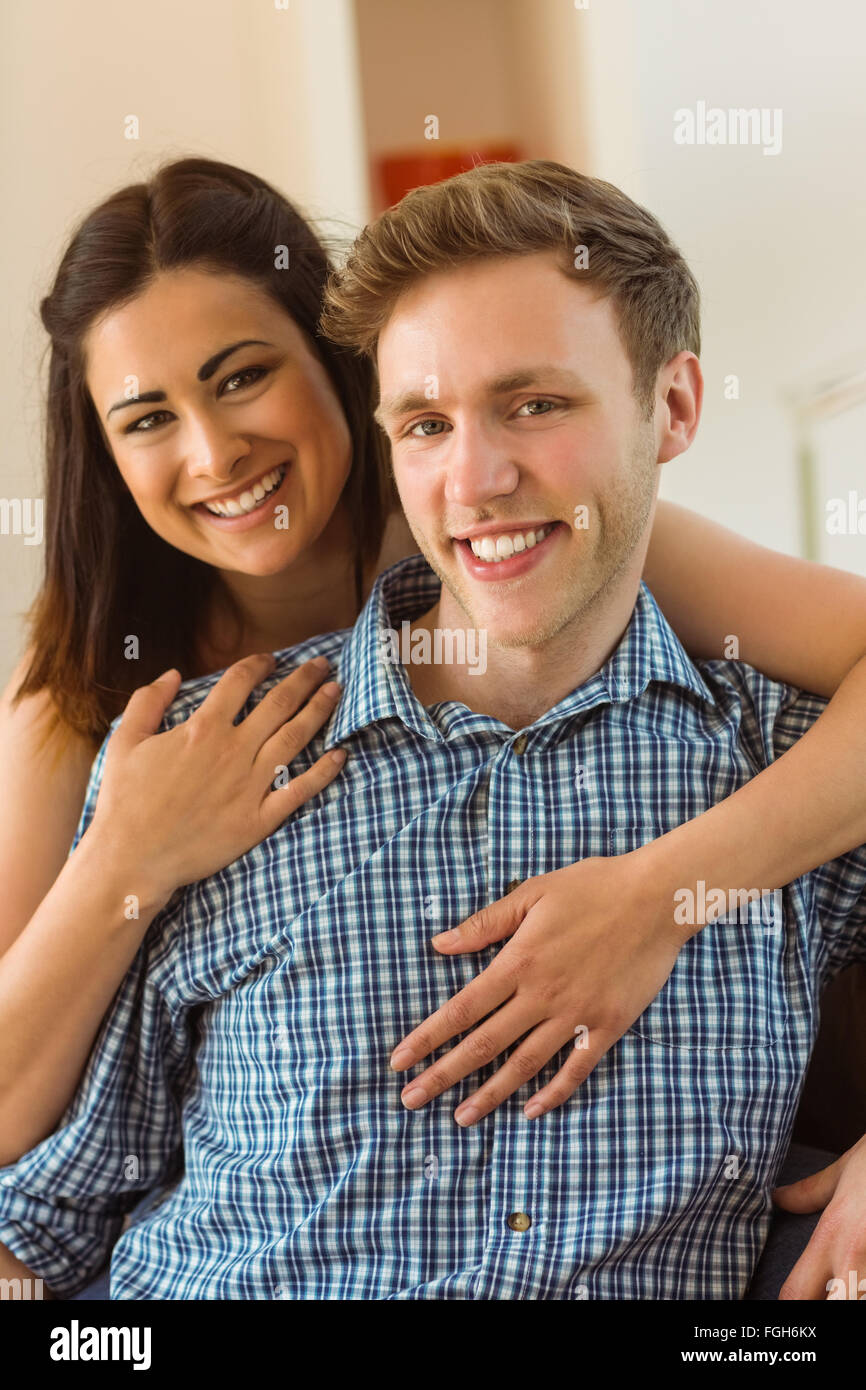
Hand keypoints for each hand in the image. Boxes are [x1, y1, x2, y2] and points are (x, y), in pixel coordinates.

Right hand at [87, 653, 343, 902]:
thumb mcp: (124, 741)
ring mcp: (250, 785)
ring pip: (295, 738)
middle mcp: (233, 751)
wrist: (132, 858)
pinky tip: (341, 754)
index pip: (240, 682)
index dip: (259, 664)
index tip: (272, 659)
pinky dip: (323, 772)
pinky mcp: (259, 819)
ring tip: (336, 690)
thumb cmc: (124, 800)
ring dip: (319, 711)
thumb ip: (148, 701)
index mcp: (202, 728)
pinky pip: (299, 790)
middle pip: (279, 703)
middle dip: (304, 679)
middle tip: (323, 664)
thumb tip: (174, 674)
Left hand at [390, 852, 683, 1124]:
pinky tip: (531, 1110)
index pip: (461, 1009)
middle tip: (411, 1100)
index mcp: (518, 962)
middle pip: (484, 1044)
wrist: (657, 897)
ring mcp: (576, 1014)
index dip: (427, 1038)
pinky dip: (554, 1092)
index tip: (399, 1061)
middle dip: (443, 1075)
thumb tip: (439, 944)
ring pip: (524, 1064)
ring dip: (490, 1094)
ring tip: (461, 1116)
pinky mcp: (608, 1024)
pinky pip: (576, 1067)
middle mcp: (542, 995)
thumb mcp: (533, 893)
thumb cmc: (593, 887)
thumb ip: (485, 924)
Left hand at [775, 1134, 865, 1299]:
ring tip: (851, 1289)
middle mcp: (853, 1259)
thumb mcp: (846, 1170)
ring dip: (853, 1300)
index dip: (787, 1307)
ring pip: (857, 1306)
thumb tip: (779, 1197)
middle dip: (825, 1312)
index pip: (794, 1293)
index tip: (793, 1305)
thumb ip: (809, 1192)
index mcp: (832, 1236)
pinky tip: (865, 1285)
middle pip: (829, 1313)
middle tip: (827, 1297)